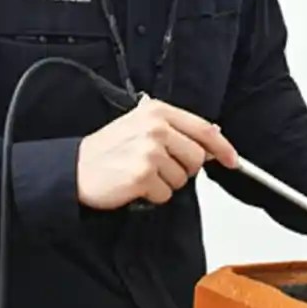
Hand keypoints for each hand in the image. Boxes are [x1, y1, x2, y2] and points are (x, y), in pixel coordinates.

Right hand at [76, 96, 238, 209]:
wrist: (75, 168)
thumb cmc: (106, 150)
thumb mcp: (139, 125)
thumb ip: (176, 128)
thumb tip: (212, 134)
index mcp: (157, 112)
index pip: (204, 129)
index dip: (222, 148)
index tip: (232, 159)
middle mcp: (155, 128)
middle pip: (196, 158)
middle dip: (182, 169)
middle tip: (157, 167)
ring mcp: (149, 152)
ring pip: (182, 179)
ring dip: (165, 183)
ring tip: (141, 173)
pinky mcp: (142, 176)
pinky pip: (166, 195)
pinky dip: (152, 196)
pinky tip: (134, 185)